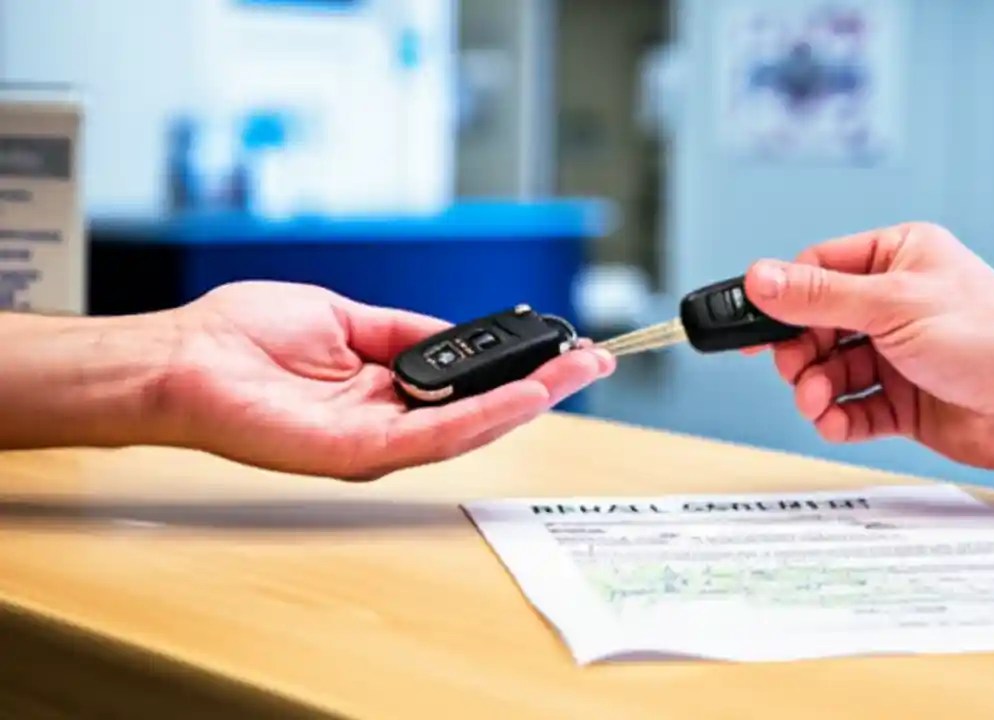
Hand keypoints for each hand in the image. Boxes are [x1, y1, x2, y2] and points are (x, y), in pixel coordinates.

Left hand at [158, 281, 612, 479]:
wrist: (183, 359)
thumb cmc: (240, 339)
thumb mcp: (344, 317)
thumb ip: (403, 331)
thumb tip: (458, 332)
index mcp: (384, 390)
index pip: (467, 386)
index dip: (517, 369)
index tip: (559, 347)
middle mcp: (388, 422)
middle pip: (482, 410)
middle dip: (542, 386)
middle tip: (592, 362)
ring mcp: (377, 441)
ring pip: (472, 427)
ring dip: (530, 400)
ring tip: (576, 374)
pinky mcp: (360, 451)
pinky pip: (437, 436)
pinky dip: (487, 415)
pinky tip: (525, 394)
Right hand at [743, 222, 993, 470]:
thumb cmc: (993, 339)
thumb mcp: (892, 305)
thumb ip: (819, 296)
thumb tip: (760, 278)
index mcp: (898, 258)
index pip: (819, 269)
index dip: (784, 298)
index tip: (755, 323)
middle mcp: (896, 304)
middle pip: (817, 325)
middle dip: (799, 352)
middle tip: (792, 370)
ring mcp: (899, 354)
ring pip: (831, 371)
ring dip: (814, 389)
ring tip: (816, 402)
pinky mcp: (904, 401)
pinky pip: (853, 409)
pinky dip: (837, 418)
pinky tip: (833, 423)